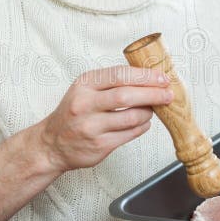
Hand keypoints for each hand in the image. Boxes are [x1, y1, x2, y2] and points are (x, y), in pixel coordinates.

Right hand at [37, 66, 172, 172]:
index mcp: (84, 85)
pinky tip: (143, 122)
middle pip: (126, 96)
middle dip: (153, 94)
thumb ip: (110, 82)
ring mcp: (91, 127)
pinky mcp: (99, 145)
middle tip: (168, 94)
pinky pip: (130, 134)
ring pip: (131, 117)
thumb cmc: (73, 113)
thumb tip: (147, 77)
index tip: (161, 77)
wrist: (51, 144)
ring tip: (153, 109)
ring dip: (149, 112)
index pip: (119, 75)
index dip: (144, 76)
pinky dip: (142, 126)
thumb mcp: (84, 90)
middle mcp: (85, 104)